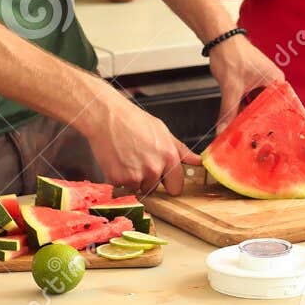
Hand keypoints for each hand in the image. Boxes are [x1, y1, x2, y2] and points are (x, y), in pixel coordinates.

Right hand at [82, 91, 200, 197]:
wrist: (106, 116)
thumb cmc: (133, 120)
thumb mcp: (163, 131)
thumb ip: (181, 150)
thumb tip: (198, 161)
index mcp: (168, 157)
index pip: (176, 187)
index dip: (169, 182)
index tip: (163, 178)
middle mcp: (153, 169)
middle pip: (155, 189)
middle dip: (149, 179)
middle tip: (139, 160)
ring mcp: (135, 176)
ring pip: (138, 188)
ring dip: (133, 180)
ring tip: (128, 159)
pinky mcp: (117, 179)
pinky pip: (121, 187)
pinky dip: (119, 178)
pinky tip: (118, 161)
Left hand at [208, 34, 284, 131]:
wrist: (219, 39)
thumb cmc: (232, 54)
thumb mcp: (231, 87)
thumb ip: (228, 110)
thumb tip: (223, 130)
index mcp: (275, 81)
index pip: (280, 107)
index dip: (275, 124)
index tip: (270, 139)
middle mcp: (271, 83)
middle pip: (267, 109)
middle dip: (258, 123)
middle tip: (253, 141)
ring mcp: (260, 83)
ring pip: (256, 106)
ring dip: (248, 117)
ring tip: (244, 135)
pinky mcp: (250, 83)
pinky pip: (248, 101)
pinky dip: (242, 110)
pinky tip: (236, 122)